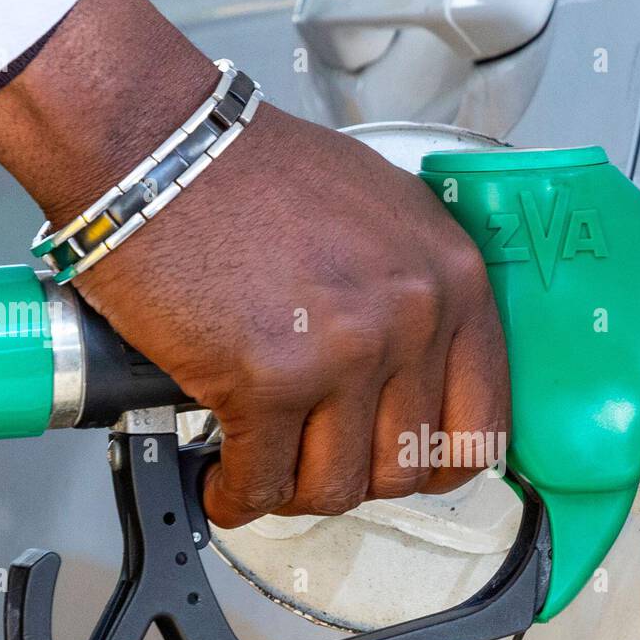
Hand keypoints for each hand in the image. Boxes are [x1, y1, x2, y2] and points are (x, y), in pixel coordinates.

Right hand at [0, 0, 509, 527]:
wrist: (156, 143)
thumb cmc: (252, 171)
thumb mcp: (381, 212)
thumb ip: (416, 293)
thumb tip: (422, 374)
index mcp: (453, 279)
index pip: (482, 425)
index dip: (436, 464)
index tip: (404, 468)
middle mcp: (412, 317)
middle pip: (403, 467)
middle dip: (352, 476)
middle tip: (314, 460)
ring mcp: (343, 352)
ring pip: (335, 487)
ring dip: (293, 492)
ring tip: (264, 467)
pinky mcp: (266, 379)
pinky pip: (262, 482)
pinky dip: (236, 496)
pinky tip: (221, 480)